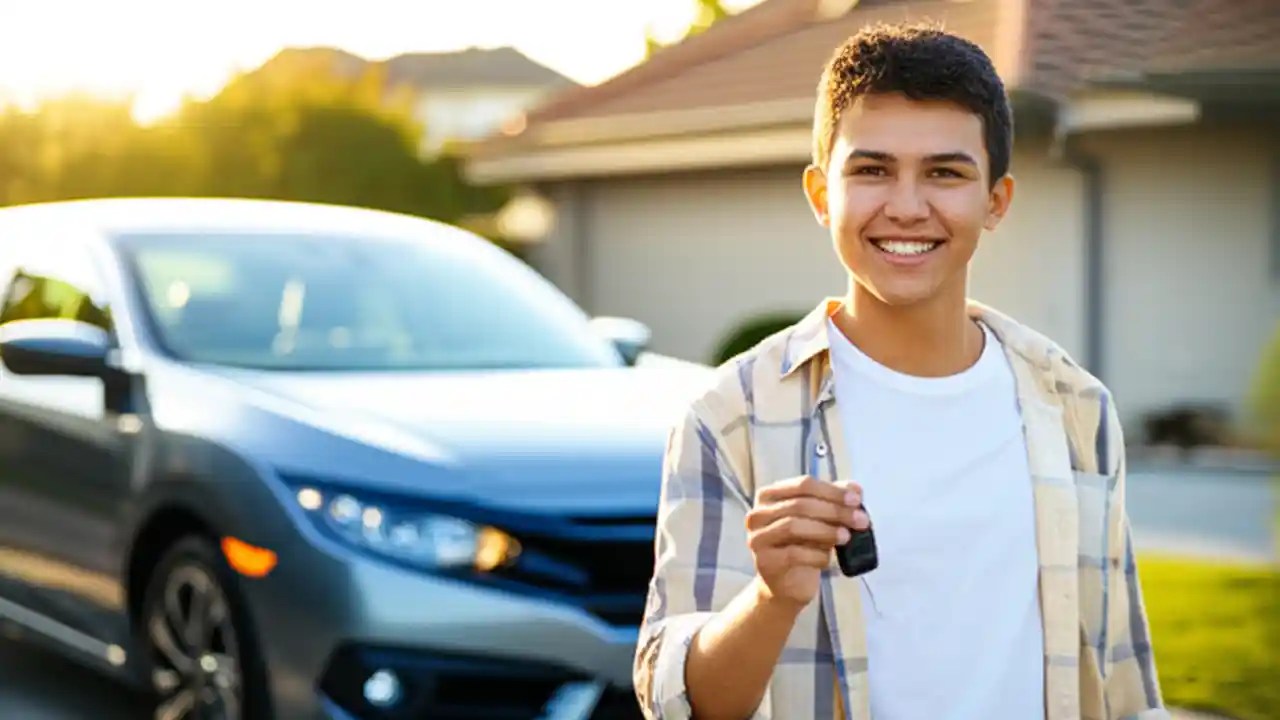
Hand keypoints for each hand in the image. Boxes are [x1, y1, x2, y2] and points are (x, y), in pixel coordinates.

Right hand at [745, 476, 869, 609]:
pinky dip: (816, 555)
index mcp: (769, 496)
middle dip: (834, 511)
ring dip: (826, 530)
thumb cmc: (802, 547)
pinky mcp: (764, 562)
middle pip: (800, 505)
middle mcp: (758, 514)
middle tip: (860, 521)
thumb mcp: (820, 521)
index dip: (832, 491)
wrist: (785, 585)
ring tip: (846, 537)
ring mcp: (758, 538)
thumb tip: (855, 488)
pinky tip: (828, 559)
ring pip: (793, 526)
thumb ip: (835, 502)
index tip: (857, 500)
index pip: (803, 485)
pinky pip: (793, 553)